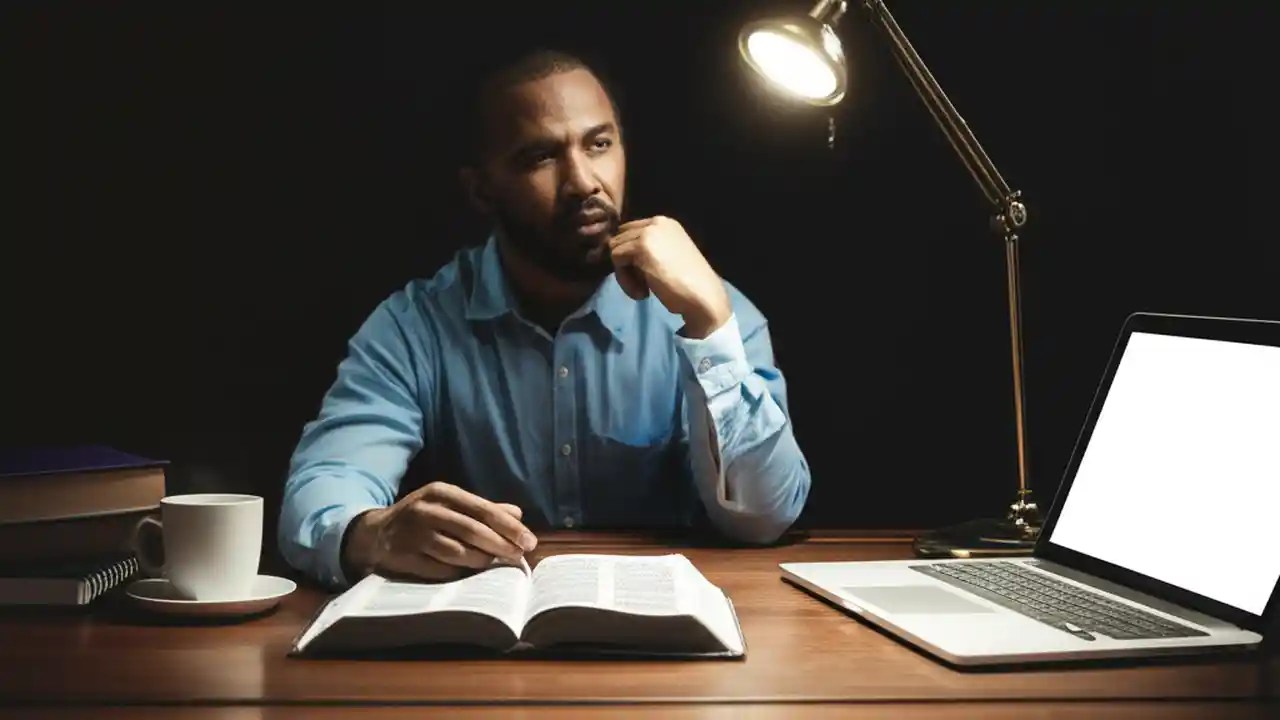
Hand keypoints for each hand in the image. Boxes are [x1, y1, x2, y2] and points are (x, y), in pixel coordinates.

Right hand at [342, 481, 536, 581]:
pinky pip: (440, 569)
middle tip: (519, 556)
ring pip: (457, 551)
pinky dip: (458, 572)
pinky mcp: (405, 556)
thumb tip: (518, 514)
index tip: (529, 541)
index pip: (483, 509)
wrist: (376, 532)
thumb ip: (484, 509)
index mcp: (442, 492)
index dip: (508, 526)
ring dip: (481, 560)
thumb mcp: (450, 505)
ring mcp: (414, 534)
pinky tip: (468, 573)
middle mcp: (427, 509)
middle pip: (472, 530)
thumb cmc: (424, 518)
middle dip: (500, 545)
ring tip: (494, 564)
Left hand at [609, 216, 732, 338]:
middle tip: (643, 285)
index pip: (630, 232)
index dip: (630, 257)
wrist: (703, 296)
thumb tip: (620, 253)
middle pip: (620, 239)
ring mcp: (649, 232)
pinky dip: (624, 280)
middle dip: (626, 264)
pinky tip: (643, 292)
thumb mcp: (668, 257)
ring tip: (643, 290)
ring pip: (615, 249)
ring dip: (624, 274)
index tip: (646, 278)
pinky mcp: (641, 246)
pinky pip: (616, 259)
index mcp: (665, 222)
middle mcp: (657, 221)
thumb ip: (648, 249)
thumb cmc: (688, 284)